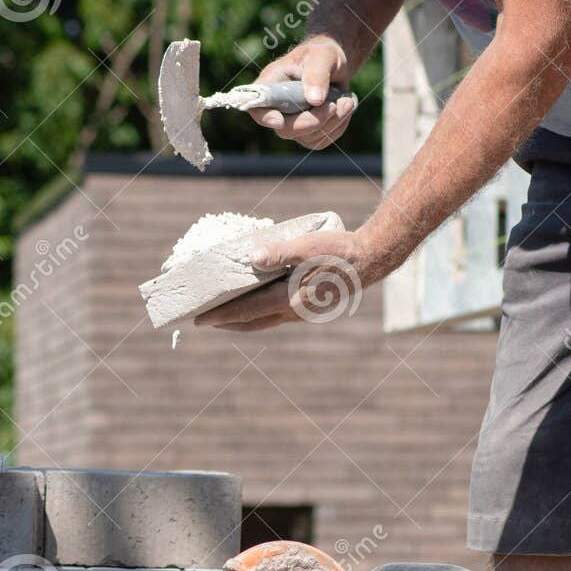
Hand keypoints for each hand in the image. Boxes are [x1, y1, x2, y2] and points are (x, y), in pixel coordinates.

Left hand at [194, 226, 396, 331]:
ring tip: (225, 315)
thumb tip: (252, 258)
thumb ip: (280, 252)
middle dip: (227, 323)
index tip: (200, 319)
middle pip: (253, 323)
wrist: (371, 260)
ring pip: (265, 321)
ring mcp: (304, 313)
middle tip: (204, 321)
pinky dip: (261, 314)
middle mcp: (295, 312)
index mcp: (290, 300)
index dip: (221, 316)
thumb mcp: (309, 246)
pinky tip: (256, 304)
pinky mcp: (311, 308)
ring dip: (244, 320)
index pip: (247, 311)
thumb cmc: (340, 251)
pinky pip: (278, 316)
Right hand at [248, 36, 356, 148]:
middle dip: (314, 121)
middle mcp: (276, 108)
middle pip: (286, 130)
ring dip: (332, 121)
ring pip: (308, 138)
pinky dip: (338, 126)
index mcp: (270, 85)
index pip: (257, 108)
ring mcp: (291, 124)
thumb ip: (317, 74)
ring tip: (345, 100)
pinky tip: (343, 108)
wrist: (335, 65)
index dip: (266, 117)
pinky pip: (322, 140)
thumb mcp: (322, 55)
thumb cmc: (322, 55)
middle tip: (334, 105)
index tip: (279, 120)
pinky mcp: (308, 134)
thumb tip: (315, 100)